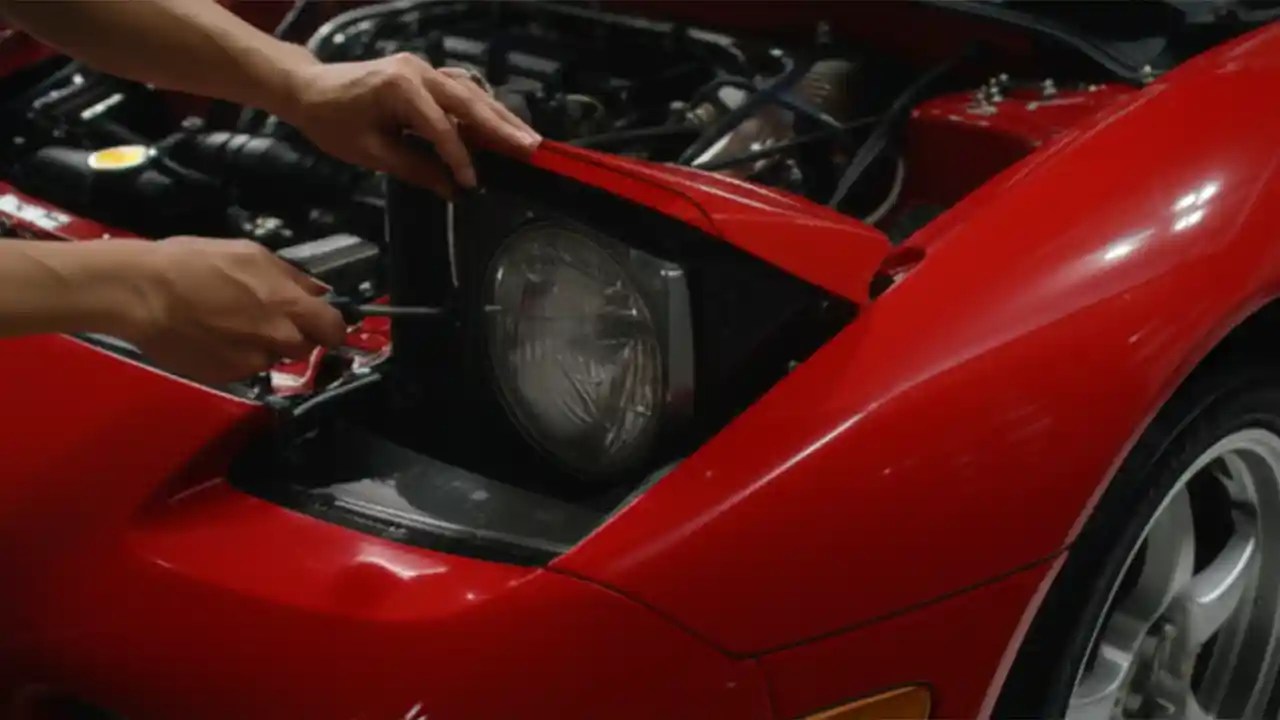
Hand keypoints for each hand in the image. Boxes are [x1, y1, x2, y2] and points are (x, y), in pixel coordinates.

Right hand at [119, 237, 346, 383]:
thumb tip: (318, 291)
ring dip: (263, 346)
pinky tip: (212, 337)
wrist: (141, 293)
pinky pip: (244, 368)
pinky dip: (236, 356)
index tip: (321, 321)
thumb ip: (292, 277)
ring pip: (273, 359)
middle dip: (294, 335)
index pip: (335, 330)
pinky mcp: (226, 377)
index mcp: (289, 308)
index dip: (330, 326)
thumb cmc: (195, 263)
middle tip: (267, 317)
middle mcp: (277, 341)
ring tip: (231, 324)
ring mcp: (251, 363)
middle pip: (305, 347)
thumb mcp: (251, 253)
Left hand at [279, 53, 540, 196]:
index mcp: (399, 87)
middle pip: (469, 100)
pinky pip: (461, 88)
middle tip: (532, 148)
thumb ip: (415, 169)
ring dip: (500, 115)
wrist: (308, 88)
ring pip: (471, 91)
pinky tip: (501, 124)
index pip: (441, 127)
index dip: (460, 157)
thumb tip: (452, 190)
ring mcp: (423, 68)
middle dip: (502, 127)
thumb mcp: (370, 153)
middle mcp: (418, 71)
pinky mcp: (425, 73)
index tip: (474, 183)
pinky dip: (483, 107)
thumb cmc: (332, 122)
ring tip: (527, 139)